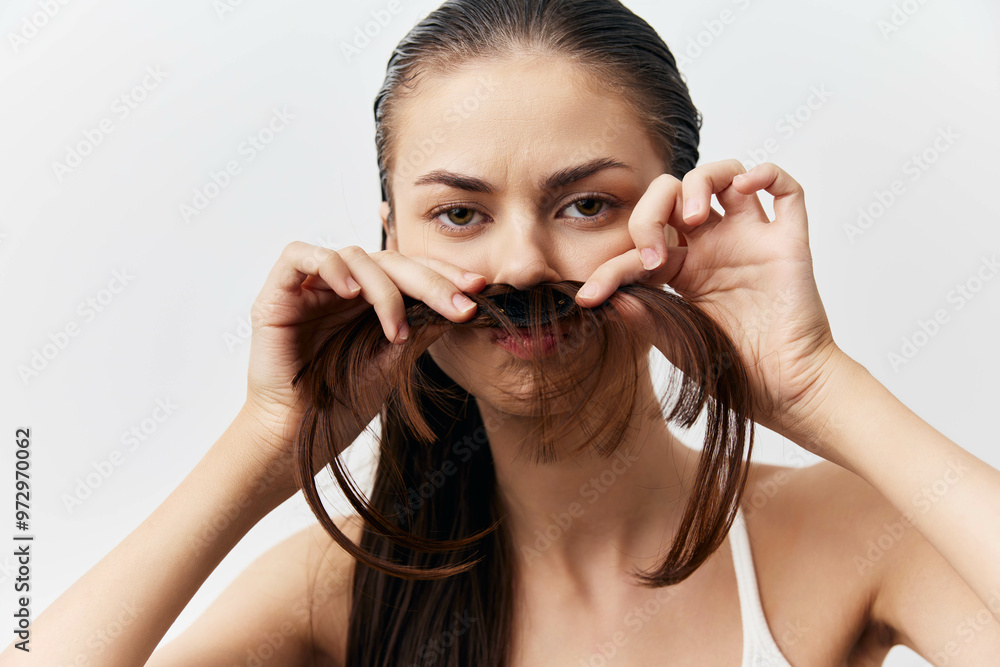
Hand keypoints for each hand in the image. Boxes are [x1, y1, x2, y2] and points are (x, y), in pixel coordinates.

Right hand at [236, 241, 485, 496]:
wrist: (294, 437)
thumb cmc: (339, 404)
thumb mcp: (394, 362)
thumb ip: (422, 329)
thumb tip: (466, 304)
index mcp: (368, 302)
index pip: (410, 273)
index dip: (443, 276)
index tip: (479, 290)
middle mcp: (341, 288)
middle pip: (389, 261)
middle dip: (430, 281)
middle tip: (460, 303)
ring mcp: (310, 288)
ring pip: (354, 256)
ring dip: (384, 289)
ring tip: (396, 331)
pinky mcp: (277, 292)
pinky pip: (299, 255)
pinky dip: (330, 267)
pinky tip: (351, 294)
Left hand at [575, 160, 843, 446]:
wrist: (784, 391)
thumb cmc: (735, 371)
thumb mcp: (676, 343)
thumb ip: (644, 317)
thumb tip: (611, 295)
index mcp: (684, 268)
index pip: (642, 244)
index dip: (611, 266)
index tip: (591, 296)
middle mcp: (715, 246)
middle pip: (678, 191)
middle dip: (654, 207)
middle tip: (653, 251)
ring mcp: (752, 240)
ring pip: (726, 175)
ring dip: (701, 181)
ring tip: (693, 217)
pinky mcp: (788, 242)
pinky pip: (786, 189)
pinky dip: (767, 173)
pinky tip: (746, 186)